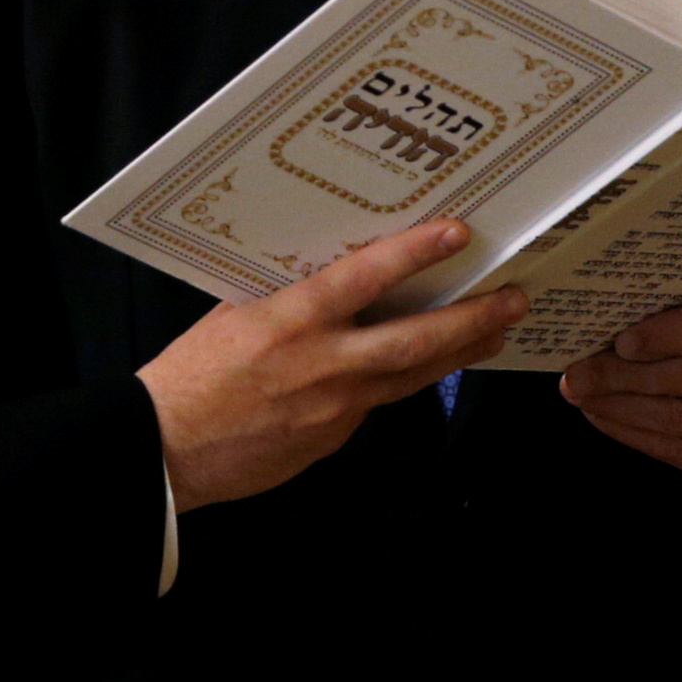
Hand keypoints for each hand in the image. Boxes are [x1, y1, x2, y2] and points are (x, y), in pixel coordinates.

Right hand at [138, 221, 526, 511]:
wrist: (165, 450)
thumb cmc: (191, 375)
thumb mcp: (238, 313)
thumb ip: (291, 296)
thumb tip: (333, 275)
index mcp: (292, 321)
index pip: (366, 277)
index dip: (416, 252)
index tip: (458, 232)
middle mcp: (324, 364)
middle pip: (417, 341)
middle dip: (473, 318)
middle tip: (516, 298)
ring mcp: (335, 408)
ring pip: (412, 377)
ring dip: (459, 352)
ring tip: (496, 331)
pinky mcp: (334, 439)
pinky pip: (375, 404)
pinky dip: (397, 383)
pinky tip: (417, 370)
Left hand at [559, 287, 681, 482]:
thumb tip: (610, 316)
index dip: (665, 336)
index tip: (620, 340)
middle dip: (623, 377)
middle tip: (577, 373)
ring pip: (678, 421)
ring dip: (620, 409)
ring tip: (582, 394)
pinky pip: (678, 452)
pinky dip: (633, 434)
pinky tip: (603, 416)